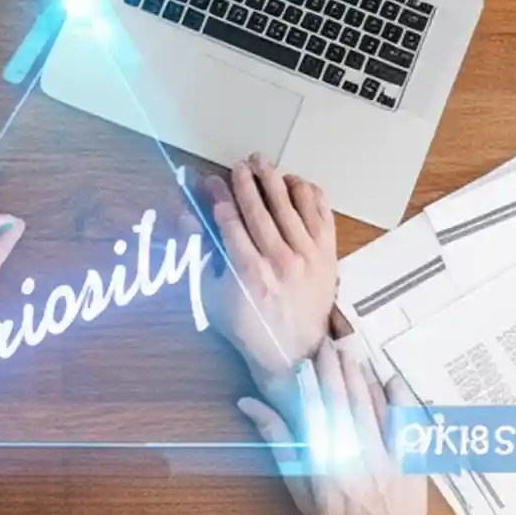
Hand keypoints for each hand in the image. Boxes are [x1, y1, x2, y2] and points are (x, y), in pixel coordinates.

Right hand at [189, 153, 336, 406]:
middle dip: (245, 182)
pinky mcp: (328, 255)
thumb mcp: (210, 295)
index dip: (217, 196)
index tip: (210, 181)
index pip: (229, 220)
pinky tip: (295, 183)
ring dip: (273, 180)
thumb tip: (187, 218)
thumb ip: (198, 255)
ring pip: (289, 206)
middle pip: (259, 208)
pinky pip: (320, 214)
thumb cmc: (246, 325)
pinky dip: (308, 194)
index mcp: (247, 271)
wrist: (292, 350)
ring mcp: (308, 256)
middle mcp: (280, 260)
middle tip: (237, 165)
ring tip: (262, 163)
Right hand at [238, 344, 439, 514]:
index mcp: (325, 469)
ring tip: (350, 354)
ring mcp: (388, 459)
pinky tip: (390, 379)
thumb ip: (280, 446)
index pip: (315, 416)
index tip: (303, 362)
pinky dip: (399, 398)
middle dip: (335, 370)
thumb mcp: (300, 492)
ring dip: (360, 377)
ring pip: (373, 407)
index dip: (309, 386)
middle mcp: (356, 461)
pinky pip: (407, 422)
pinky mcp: (412, 461)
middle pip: (344, 404)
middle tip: (327, 344)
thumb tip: (251, 407)